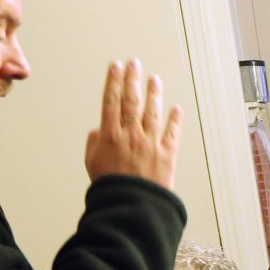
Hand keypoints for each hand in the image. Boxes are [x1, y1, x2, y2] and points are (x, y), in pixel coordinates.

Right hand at [84, 60, 182, 189]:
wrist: (131, 206)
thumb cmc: (110, 188)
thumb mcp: (92, 164)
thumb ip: (94, 143)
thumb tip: (98, 131)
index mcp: (110, 135)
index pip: (111, 101)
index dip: (113, 81)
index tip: (116, 67)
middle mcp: (131, 134)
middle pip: (132, 101)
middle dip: (132, 79)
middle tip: (135, 64)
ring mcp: (150, 143)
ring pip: (153, 112)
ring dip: (154, 93)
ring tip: (154, 79)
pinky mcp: (167, 154)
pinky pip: (172, 132)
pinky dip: (175, 119)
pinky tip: (177, 108)